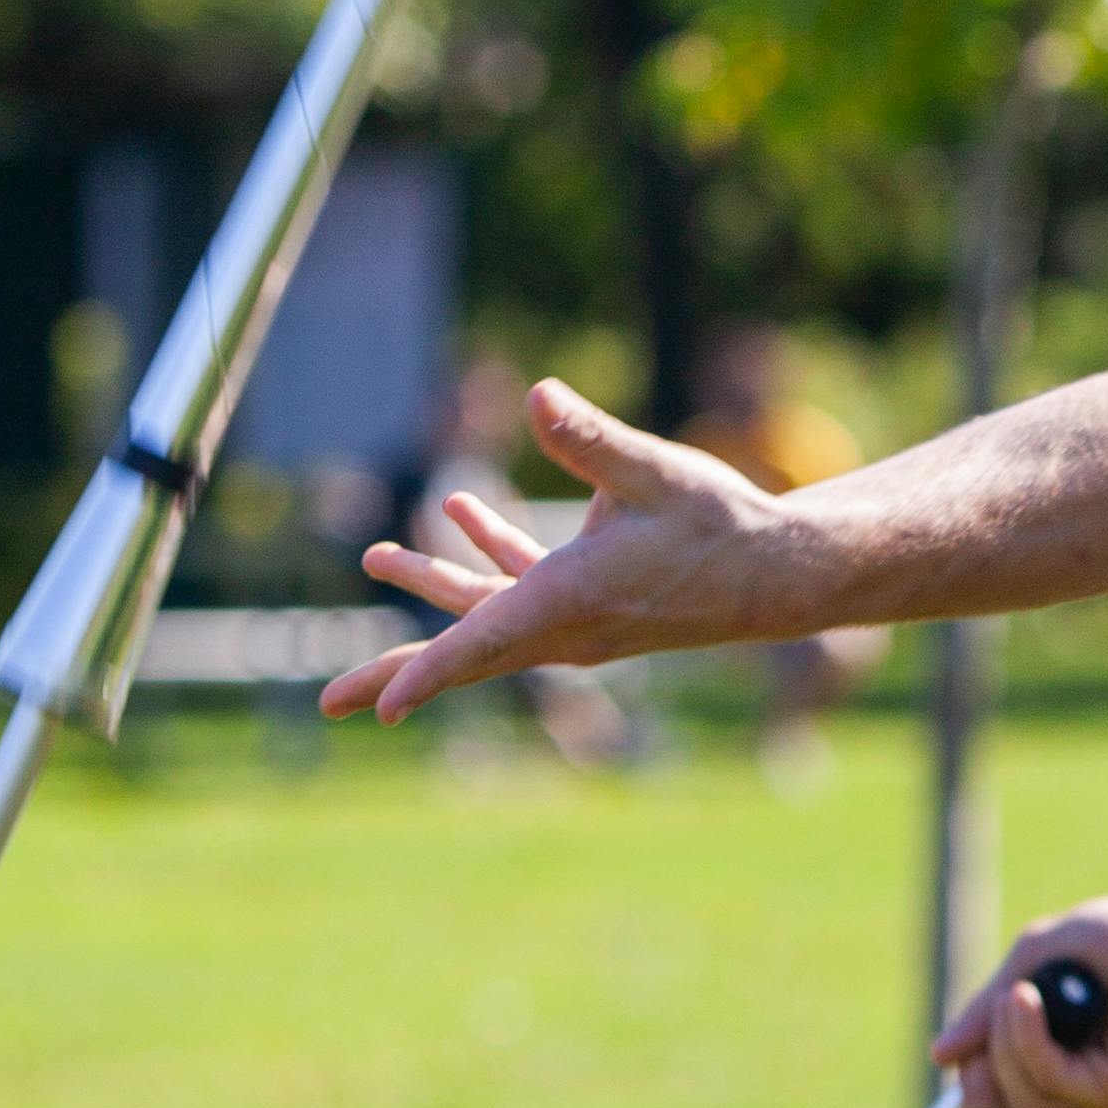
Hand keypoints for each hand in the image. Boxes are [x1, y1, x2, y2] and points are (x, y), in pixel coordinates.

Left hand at [319, 377, 795, 722]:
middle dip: (395, 675)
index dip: (428, 674)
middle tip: (332, 705)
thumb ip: (590, 438)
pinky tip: (460, 509)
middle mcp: (562, 623)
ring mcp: (572, 620)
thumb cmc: (719, 524)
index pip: (484, 643)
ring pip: (482, 616)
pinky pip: (518, 587)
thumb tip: (537, 396)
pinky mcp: (585, 602)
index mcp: (570, 599)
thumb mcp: (654, 472)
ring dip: (428, 586)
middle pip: (463, 654)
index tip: (382, 711)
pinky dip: (485, 551)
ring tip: (372, 557)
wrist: (775, 574)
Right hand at [928, 896, 1107, 1107]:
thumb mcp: (1031, 963)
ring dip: (1004, 1048)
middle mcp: (1063, 1089)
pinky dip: (1028, 1042)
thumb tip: (939, 1057)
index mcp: (1039, 1065)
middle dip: (973, 1103)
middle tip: (975, 1059)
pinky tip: (1028, 999)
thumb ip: (987, 1010)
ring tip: (1021, 995)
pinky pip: (1051, 1082)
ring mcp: (1088, 1093)